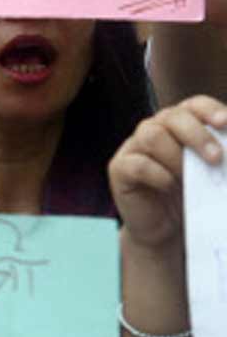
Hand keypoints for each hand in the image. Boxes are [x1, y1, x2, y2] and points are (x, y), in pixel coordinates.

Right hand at [110, 95, 226, 249]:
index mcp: (180, 126)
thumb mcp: (212, 175)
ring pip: (152, 135)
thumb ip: (221, 161)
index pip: (194, 105)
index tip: (226, 123)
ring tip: (188, 179)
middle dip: (197, 135)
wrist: (167, 231)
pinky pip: (136, 163)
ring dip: (176, 157)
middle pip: (172, 116)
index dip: (209, 110)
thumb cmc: (193, 198)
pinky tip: (168, 186)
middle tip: (216, 158)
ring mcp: (135, 147)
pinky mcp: (120, 169)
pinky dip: (157, 175)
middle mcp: (156, 129)